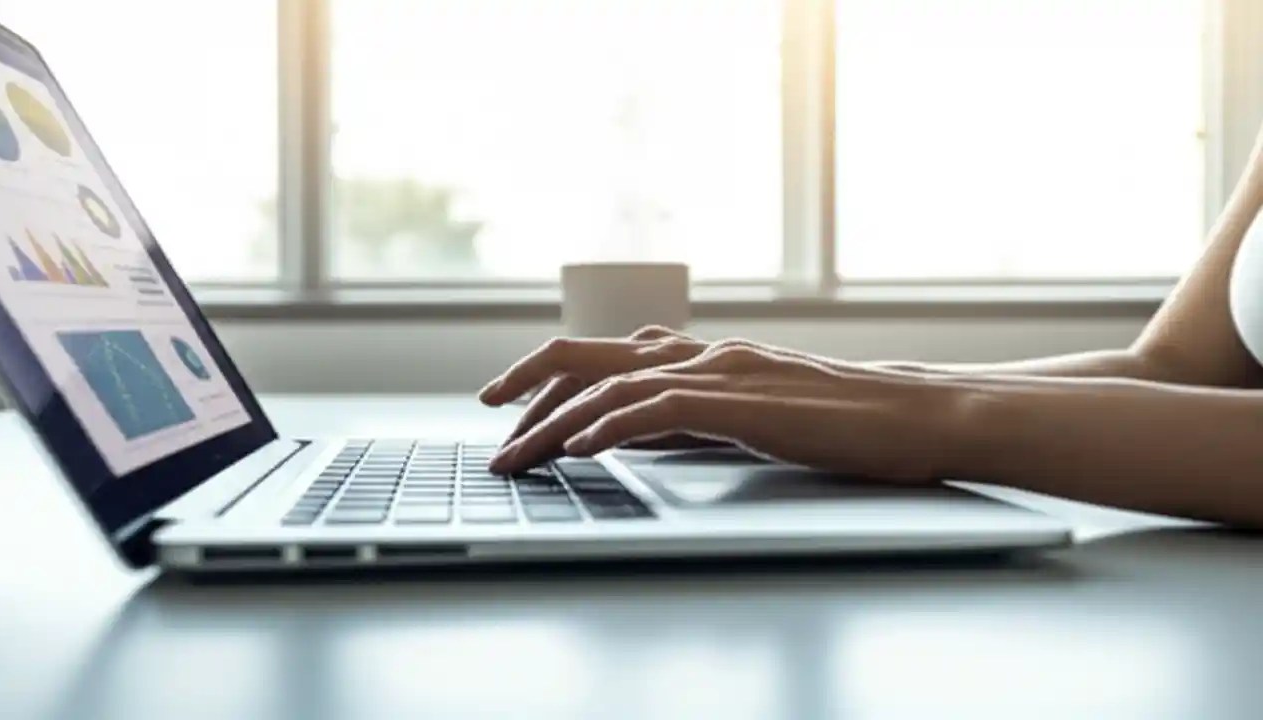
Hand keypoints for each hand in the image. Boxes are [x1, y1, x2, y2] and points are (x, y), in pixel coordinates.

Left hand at [486, 341, 967, 479]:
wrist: (909, 412)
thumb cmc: (837, 419)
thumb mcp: (747, 414)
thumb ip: (690, 416)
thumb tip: (633, 431)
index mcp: (701, 353)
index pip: (605, 356)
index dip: (548, 376)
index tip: (508, 406)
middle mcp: (702, 352)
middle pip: (590, 354)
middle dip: (528, 384)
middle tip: (487, 420)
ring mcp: (721, 371)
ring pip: (614, 384)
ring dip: (556, 420)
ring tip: (519, 453)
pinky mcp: (743, 402)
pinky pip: (662, 409)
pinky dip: (614, 424)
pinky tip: (584, 446)